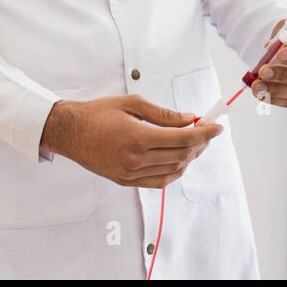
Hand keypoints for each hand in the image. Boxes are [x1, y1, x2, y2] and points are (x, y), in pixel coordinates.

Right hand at [40, 95, 222, 188]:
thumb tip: (189, 119)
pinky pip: (159, 182)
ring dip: (189, 158)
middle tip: (208, 132)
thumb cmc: (98, 113)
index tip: (216, 127)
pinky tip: (180, 161)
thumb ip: (164, 114)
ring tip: (195, 144)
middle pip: (181, 155)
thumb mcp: (133, 104)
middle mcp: (135, 159)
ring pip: (172, 171)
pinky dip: (174, 173)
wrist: (70, 132)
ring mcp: (130, 173)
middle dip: (200, 144)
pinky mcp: (125, 181)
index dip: (204, 133)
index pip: (182, 139)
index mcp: (138, 137)